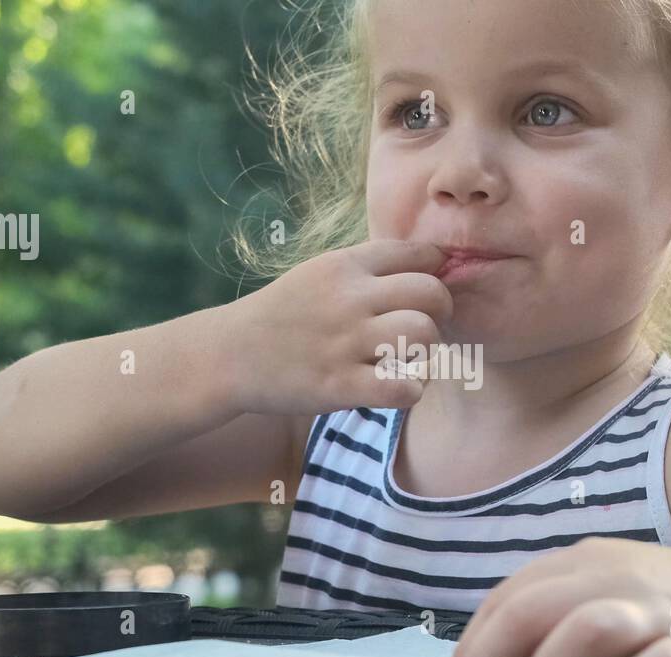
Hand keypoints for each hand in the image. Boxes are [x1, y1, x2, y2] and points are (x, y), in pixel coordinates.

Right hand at [223, 239, 450, 415]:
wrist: (229, 355)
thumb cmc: (284, 315)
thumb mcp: (319, 274)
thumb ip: (368, 268)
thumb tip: (429, 262)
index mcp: (345, 266)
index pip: (418, 254)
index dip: (437, 272)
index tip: (430, 291)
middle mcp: (348, 299)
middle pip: (432, 293)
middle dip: (441, 312)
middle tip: (426, 327)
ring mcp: (345, 342)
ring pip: (423, 335)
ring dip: (427, 350)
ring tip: (410, 358)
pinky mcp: (339, 386)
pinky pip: (403, 386)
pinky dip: (412, 389)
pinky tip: (399, 386)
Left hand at [444, 538, 670, 656]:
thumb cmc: (660, 598)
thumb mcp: (598, 584)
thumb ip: (548, 609)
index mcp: (586, 561)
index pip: (514, 594)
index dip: (476, 637)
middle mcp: (620, 579)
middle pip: (539, 607)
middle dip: (495, 650)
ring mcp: (663, 613)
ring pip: (594, 626)